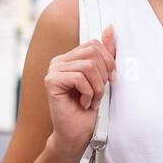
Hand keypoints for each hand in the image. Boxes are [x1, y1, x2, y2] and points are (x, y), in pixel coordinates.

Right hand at [45, 24, 116, 153]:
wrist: (78, 134)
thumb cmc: (91, 109)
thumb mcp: (104, 78)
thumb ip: (106, 54)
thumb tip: (110, 28)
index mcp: (71, 58)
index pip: (94, 44)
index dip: (108, 61)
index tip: (111, 80)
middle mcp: (59, 61)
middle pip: (93, 52)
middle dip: (104, 75)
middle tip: (100, 93)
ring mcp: (53, 70)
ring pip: (88, 66)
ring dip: (97, 87)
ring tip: (92, 100)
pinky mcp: (51, 81)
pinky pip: (79, 78)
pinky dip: (88, 93)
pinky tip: (84, 103)